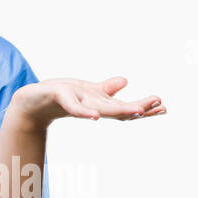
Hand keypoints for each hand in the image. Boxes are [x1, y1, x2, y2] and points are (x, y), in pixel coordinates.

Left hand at [10, 76, 166, 130]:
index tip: (164, 106)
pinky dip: (85, 113)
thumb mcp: (87, 90)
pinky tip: (95, 117)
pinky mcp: (62, 97)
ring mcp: (78, 103)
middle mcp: (92, 107)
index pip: (126, 107)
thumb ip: (106, 89)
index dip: (144, 107)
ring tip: (139, 110)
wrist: (33, 101)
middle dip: (141, 108)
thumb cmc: (61, 97)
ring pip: (102, 109)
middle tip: (160, 107)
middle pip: (119, 110)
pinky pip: (74, 108)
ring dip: (121, 110)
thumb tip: (125, 81)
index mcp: (99, 104)